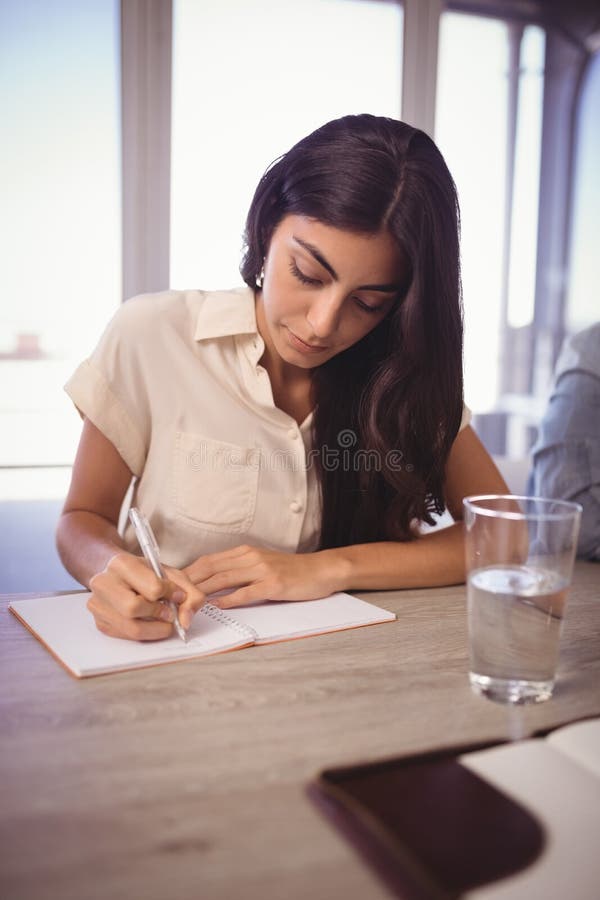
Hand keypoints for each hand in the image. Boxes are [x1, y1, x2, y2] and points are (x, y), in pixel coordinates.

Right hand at [87, 552, 204, 640]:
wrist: (119, 575)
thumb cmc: (146, 574)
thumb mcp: (170, 574)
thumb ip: (189, 593)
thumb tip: (186, 620)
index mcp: (121, 563)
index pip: (151, 587)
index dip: (170, 595)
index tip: (178, 595)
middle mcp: (103, 582)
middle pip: (133, 608)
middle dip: (158, 614)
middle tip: (169, 613)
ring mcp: (98, 604)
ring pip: (130, 628)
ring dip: (155, 628)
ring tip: (162, 620)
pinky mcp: (100, 622)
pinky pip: (127, 636)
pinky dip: (145, 633)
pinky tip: (149, 622)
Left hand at [180, 544, 346, 623]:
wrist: (321, 570)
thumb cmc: (291, 571)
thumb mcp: (261, 565)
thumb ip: (238, 572)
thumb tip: (212, 585)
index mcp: (245, 552)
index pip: (208, 560)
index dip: (187, 572)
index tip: (171, 584)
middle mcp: (250, 557)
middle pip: (210, 568)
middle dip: (188, 583)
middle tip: (170, 597)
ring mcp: (262, 570)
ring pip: (223, 579)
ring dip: (202, 593)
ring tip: (187, 605)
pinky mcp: (273, 584)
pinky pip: (245, 592)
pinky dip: (228, 600)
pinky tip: (216, 606)